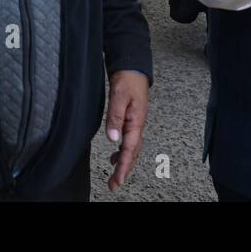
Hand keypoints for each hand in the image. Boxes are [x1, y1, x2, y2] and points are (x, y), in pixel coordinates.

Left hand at [105, 70, 148, 190]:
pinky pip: (129, 140)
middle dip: (124, 170)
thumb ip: (115, 117)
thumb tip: (113, 138)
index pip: (129, 150)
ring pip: (131, 148)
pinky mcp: (131, 119)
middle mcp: (138, 125)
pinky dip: (123, 150)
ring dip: (123, 161)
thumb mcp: (119, 97)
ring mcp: (135, 122)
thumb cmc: (128, 80)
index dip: (122, 167)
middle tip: (114, 184)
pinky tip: (115, 153)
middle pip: (132, 153)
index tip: (116, 181)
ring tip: (114, 173)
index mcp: (136, 122)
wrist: (133, 67)